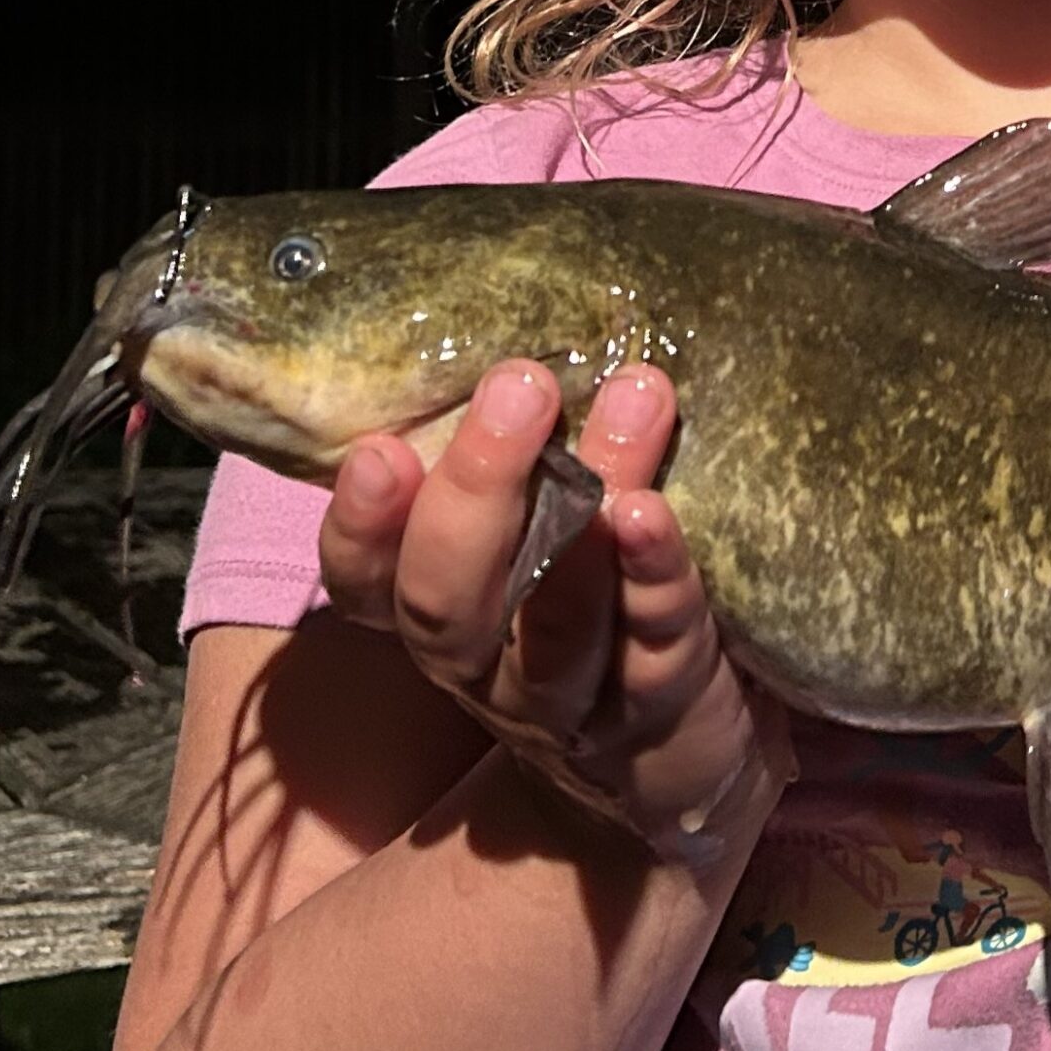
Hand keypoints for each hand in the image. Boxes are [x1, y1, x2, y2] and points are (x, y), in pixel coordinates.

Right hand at [316, 359, 790, 868]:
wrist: (689, 756)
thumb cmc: (602, 595)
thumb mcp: (538, 521)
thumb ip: (510, 447)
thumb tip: (493, 294)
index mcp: (441, 608)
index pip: (368, 580)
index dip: (361, 527)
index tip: (377, 450)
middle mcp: (487, 666)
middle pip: (446, 604)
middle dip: (476, 494)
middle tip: (521, 383)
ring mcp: (572, 707)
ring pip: (554, 634)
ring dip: (583, 529)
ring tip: (631, 411)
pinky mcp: (661, 719)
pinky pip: (654, 655)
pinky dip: (657, 581)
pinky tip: (656, 518)